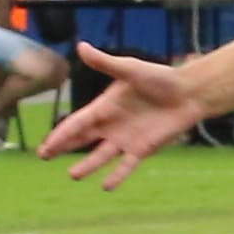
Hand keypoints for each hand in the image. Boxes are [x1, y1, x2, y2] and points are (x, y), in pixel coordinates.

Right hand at [43, 43, 208, 186]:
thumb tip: (80, 46)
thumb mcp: (130, 69)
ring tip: (73, 175)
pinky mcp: (143, 149)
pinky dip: (117, 176)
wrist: (189, 92)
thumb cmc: (160, 77)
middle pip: (82, 139)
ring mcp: (126, 139)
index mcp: (105, 106)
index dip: (61, 134)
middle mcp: (112, 125)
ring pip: (101, 155)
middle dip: (63, 147)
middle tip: (44, 156)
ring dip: (88, 165)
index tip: (45, 145)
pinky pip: (127, 165)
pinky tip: (106, 186)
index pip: (77, 123)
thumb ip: (105, 63)